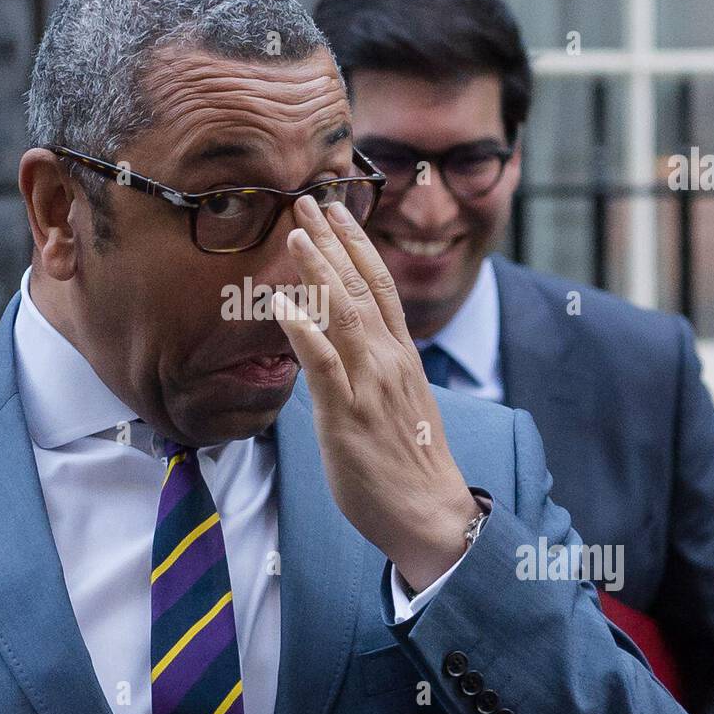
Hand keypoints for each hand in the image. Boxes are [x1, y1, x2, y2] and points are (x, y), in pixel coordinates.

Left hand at [271, 195, 478, 590]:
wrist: (430, 513)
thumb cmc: (409, 462)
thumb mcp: (399, 401)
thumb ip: (376, 367)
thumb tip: (345, 345)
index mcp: (402, 354)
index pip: (379, 284)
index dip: (357, 243)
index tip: (337, 210)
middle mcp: (389, 359)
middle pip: (360, 285)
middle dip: (332, 239)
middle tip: (307, 199)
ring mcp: (370, 384)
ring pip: (342, 313)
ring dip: (316, 270)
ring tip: (293, 233)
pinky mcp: (348, 414)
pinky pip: (323, 364)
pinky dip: (303, 331)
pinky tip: (282, 305)